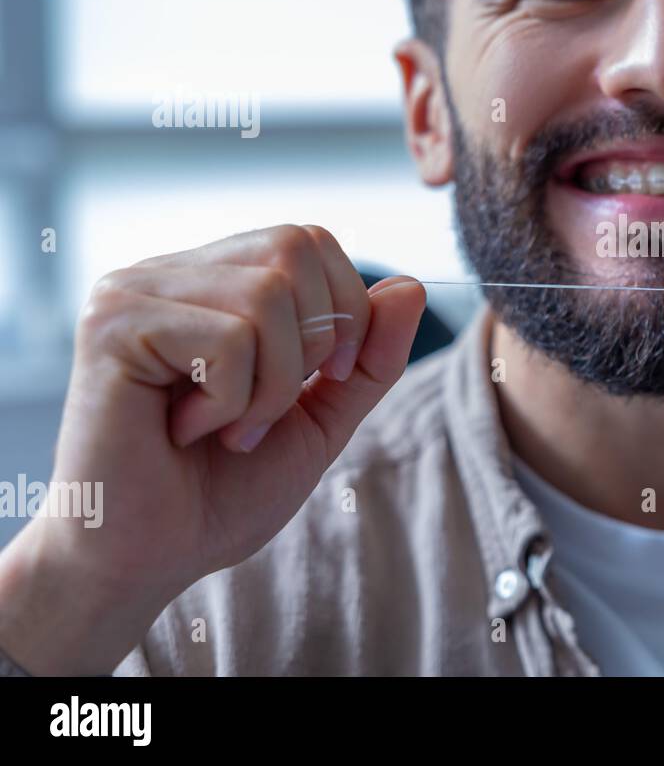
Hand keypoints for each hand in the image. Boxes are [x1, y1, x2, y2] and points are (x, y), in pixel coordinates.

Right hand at [0, 225, 427, 673]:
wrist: (143, 562)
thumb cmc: (220, 493)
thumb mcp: (322, 418)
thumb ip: (369, 357)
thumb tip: (412, 285)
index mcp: (213, 282)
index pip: (309, 239)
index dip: (343, 308)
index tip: (317, 380)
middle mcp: (169, 272)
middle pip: (295, 248)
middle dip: (310, 346)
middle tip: (263, 412)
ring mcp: (134, 292)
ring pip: (267, 296)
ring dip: (269, 387)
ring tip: (225, 429)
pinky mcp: (112, 326)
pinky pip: (229, 339)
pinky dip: (230, 403)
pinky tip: (184, 432)